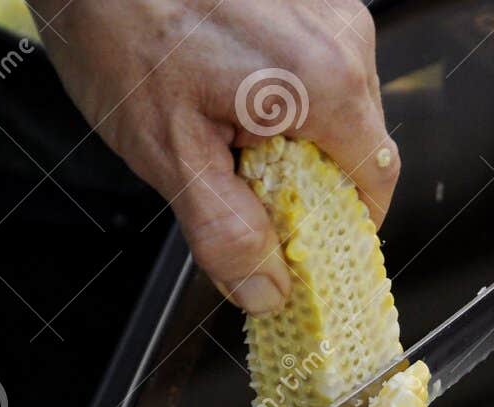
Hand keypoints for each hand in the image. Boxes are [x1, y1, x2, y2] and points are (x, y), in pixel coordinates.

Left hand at [31, 0, 398, 313]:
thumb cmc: (119, 25)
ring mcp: (326, 6)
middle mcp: (342, 37)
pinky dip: (279, 90)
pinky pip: (312, 63)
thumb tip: (266, 291)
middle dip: (306, 179)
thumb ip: (225, 233)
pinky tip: (225, 84)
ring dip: (290, 132)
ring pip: (335, 104)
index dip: (340, 228)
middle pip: (356, 144)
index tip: (300, 251)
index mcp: (325, 85)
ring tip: (221, 120)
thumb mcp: (168, 151)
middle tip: (239, 184)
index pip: (375, 184)